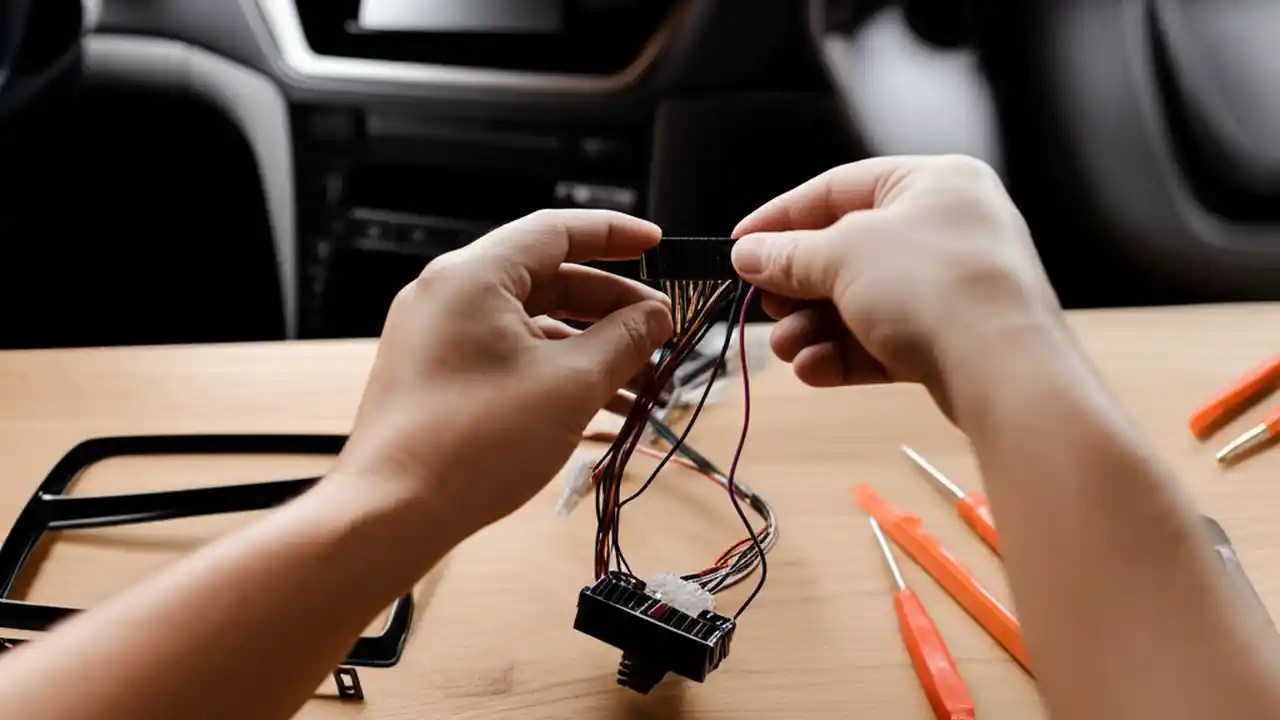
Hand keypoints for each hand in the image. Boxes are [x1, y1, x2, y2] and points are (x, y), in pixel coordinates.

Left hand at [331, 209, 672, 540]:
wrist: (393, 512)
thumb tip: (657, 316)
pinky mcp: (436, 374)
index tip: (657, 243)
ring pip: (532, 324)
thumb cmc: (473, 444)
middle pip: (548, 279)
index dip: (614, 234)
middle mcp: (448, 294)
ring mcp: (437, 335)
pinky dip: (555, 371)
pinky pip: (508, 355)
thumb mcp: (571, 385)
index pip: (556, 230)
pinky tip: (600, 406)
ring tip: (643, 385)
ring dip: (590, 349)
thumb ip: (624, 339)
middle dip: (612, 309)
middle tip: (661, 334)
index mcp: (473, 276)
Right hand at [731, 155, 1062, 407]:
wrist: (1006, 370)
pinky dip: (844, 353)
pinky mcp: (952, 340)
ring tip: (783, 346)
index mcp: (932, 182)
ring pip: (863, 302)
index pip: (839, 188)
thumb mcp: (843, 257)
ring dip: (814, 326)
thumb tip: (748, 253)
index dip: (782, 217)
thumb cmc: (933, 287)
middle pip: (848, 250)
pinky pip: (885, 339)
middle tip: (762, 303)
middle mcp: (947, 227)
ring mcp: (953, 286)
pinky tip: (812, 369)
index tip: (740, 245)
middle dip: (798, 284)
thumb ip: (789, 254)